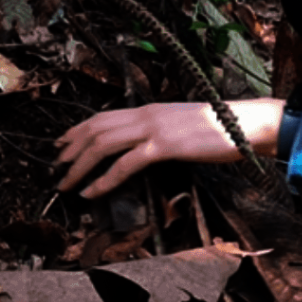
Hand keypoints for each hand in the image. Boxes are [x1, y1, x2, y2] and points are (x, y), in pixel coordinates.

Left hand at [54, 98, 284, 198]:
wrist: (245, 124)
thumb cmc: (220, 128)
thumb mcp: (182, 125)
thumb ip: (161, 132)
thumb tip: (146, 147)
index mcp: (150, 109)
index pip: (103, 116)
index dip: (78, 130)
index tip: (61, 144)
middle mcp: (146, 114)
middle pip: (96, 128)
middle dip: (70, 149)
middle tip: (55, 168)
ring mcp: (154, 129)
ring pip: (103, 143)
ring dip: (79, 165)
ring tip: (66, 183)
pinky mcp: (165, 146)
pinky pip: (126, 164)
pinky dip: (104, 179)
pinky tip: (93, 192)